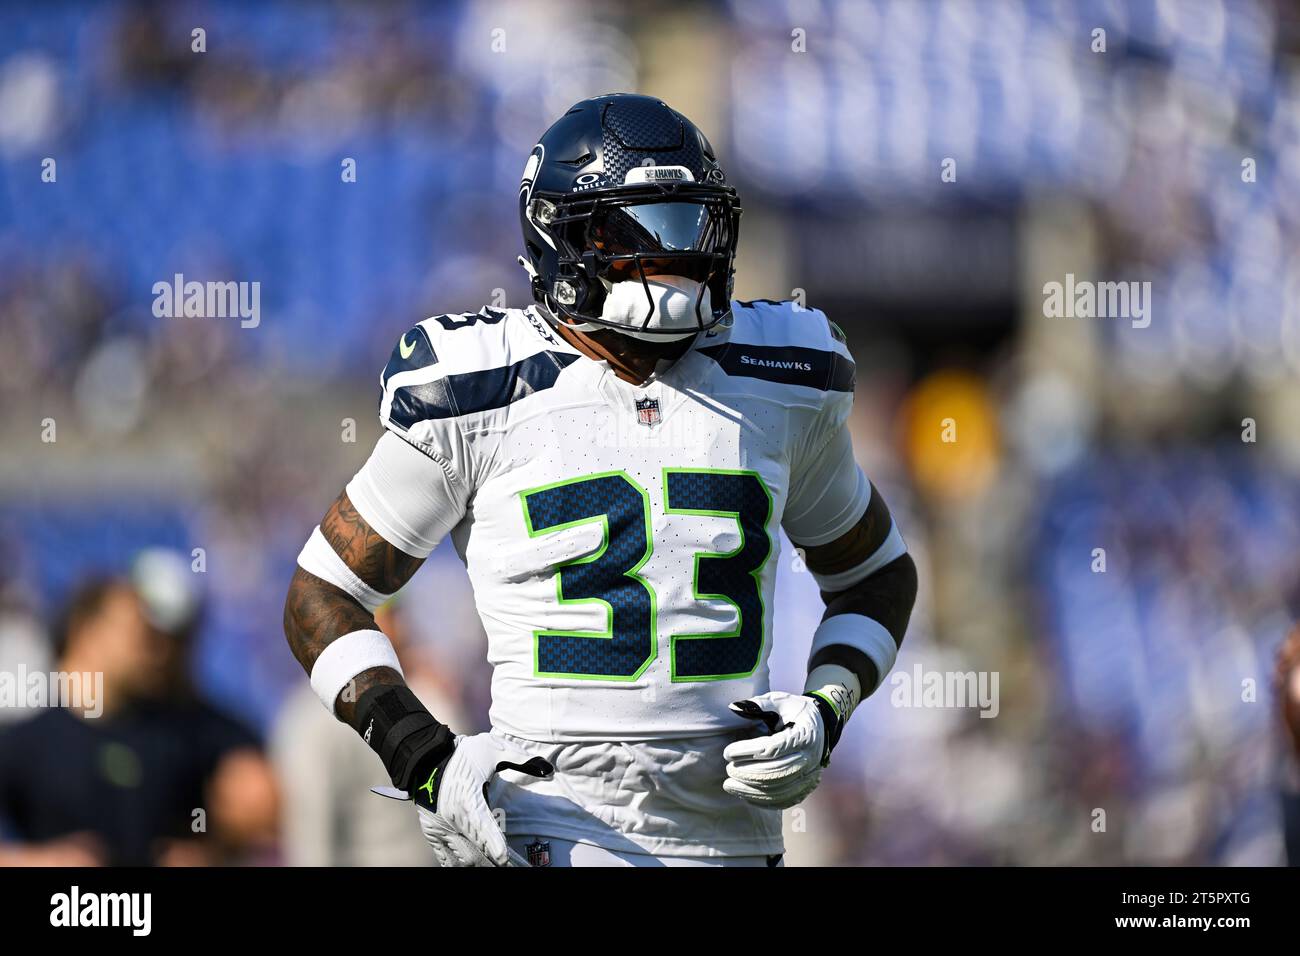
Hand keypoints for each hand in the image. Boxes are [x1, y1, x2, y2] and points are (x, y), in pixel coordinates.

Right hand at [410, 733, 552, 866]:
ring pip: (462, 856)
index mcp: (468, 800)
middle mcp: (453, 819)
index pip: (483, 827)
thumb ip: (520, 758)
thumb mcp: (492, 749)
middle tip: (515, 867)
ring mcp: (441, 828)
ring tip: (497, 867)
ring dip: (479, 864)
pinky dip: (458, 864)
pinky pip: (445, 856)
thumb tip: (548, 769)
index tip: (504, 859)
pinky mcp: (433, 832)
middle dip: (493, 862)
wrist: (425, 758)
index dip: (494, 845)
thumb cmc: (461, 755)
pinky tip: (471, 867)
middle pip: (475, 849)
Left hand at [723, 692, 826, 809]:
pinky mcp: (807, 786)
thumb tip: (733, 707)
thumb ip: (757, 704)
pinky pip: (785, 800)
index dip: (748, 752)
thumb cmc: (795, 711)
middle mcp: (810, 758)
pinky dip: (764, 801)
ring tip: (730, 785)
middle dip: (748, 774)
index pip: (772, 748)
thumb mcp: (779, 700)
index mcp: (804, 735)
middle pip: (776, 773)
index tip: (727, 752)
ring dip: (752, 790)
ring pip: (780, 790)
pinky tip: (746, 796)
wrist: (821, 724)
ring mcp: (810, 774)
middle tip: (728, 770)